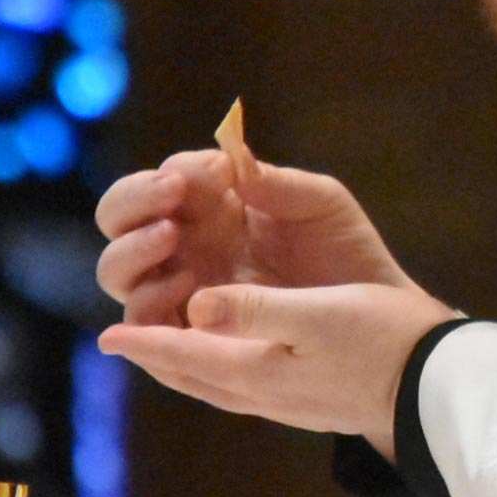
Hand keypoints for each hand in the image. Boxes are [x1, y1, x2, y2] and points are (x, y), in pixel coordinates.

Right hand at [94, 150, 413, 328]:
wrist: (378, 318)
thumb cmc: (349, 253)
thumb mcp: (321, 204)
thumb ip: (274, 181)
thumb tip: (226, 160)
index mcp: (210, 206)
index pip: (159, 181)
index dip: (172, 172)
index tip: (211, 172)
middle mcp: (185, 245)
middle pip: (118, 219)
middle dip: (133, 201)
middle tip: (171, 196)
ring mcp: (181, 290)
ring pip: (118, 270)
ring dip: (133, 249)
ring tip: (172, 237)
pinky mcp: (189, 336)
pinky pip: (143, 325)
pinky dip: (147, 304)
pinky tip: (186, 286)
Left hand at [98, 280, 456, 451]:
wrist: (433, 388)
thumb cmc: (383, 342)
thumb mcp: (320, 316)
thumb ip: (256, 310)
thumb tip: (197, 303)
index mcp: (256, 370)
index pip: (182, 353)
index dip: (144, 341)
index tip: (108, 336)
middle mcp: (261, 391)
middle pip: (189, 375)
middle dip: (154, 354)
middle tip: (125, 338)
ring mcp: (283, 400)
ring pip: (212, 383)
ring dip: (182, 362)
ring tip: (162, 348)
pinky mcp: (304, 400)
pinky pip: (240, 385)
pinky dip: (215, 368)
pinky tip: (226, 359)